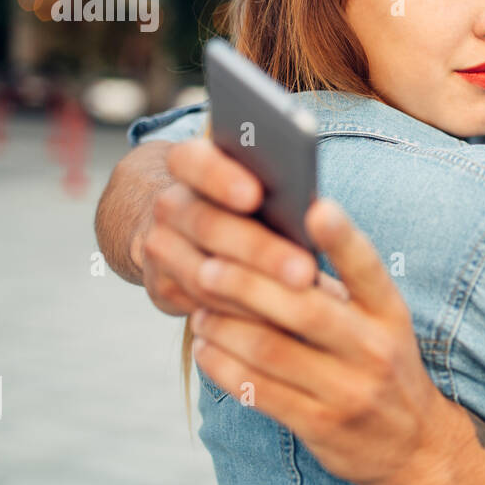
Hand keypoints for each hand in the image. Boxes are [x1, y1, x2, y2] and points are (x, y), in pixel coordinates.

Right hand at [138, 137, 319, 315]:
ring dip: (256, 292)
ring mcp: (160, 248)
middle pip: (208, 226)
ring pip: (204, 276)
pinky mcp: (162, 289)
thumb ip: (278, 189)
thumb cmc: (249, 202)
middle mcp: (169, 205)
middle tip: (304, 270)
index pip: (191, 161)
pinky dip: (246, 317)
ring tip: (304, 302)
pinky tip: (284, 322)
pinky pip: (205, 309)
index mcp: (190, 165)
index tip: (255, 195)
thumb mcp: (257, 182)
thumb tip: (323, 215)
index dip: (220, 177)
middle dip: (259, 250)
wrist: (189, 231)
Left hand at [189, 199, 454, 484]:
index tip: (317, 207)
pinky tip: (207, 350)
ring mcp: (349, 391)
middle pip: (304, 309)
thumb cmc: (385, 367)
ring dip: (225, 327)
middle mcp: (374, 349)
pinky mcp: (322, 426)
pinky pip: (260, 392)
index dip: (343, 238)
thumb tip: (280, 243)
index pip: (368, 269)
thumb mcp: (383, 324)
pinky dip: (224, 368)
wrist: (417, 447)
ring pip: (271, 351)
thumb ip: (342, 291)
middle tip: (206, 265)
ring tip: (199, 310)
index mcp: (390, 314)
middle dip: (248, 284)